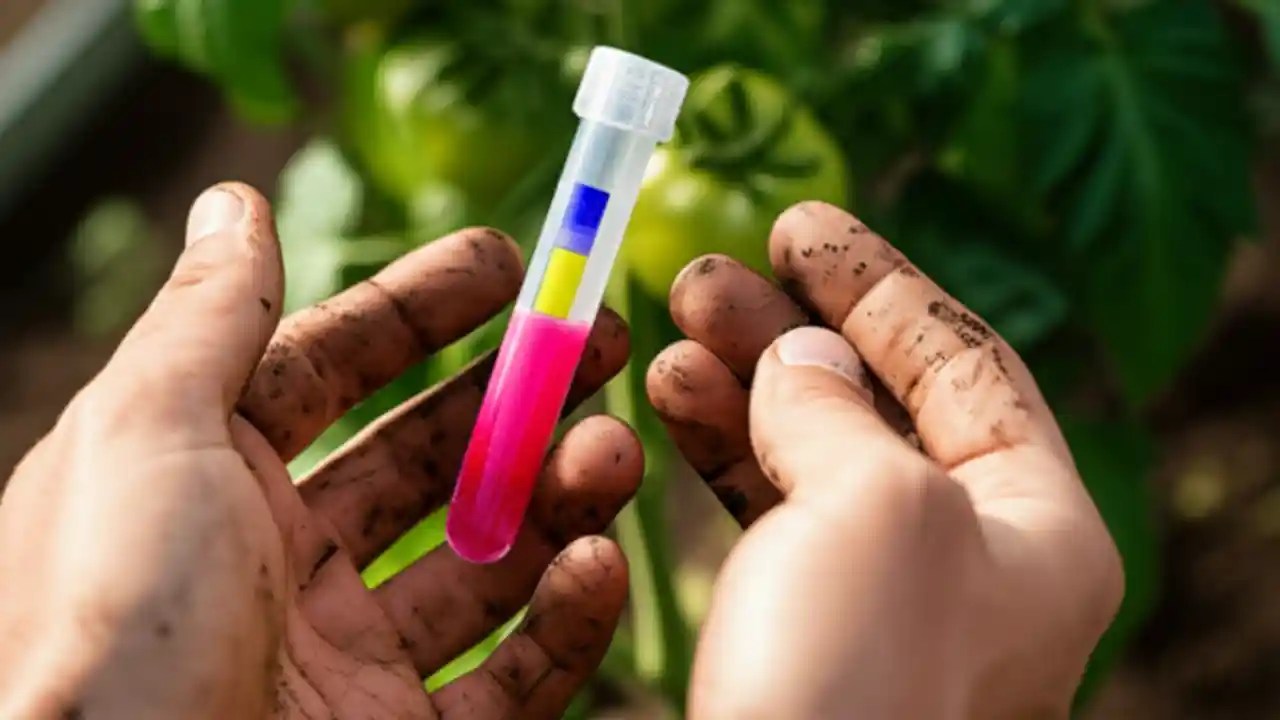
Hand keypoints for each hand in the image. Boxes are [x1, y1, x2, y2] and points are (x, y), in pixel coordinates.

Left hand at [0, 184, 641, 718]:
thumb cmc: (115, 623)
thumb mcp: (147, 436)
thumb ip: (210, 318)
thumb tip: (236, 204)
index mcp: (204, 487)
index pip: (331, 371)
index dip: (420, 310)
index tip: (512, 264)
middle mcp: (278, 571)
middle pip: (425, 460)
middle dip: (515, 395)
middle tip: (601, 339)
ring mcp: (348, 664)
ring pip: (484, 562)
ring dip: (559, 497)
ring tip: (614, 449)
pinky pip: (513, 678)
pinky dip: (568, 619)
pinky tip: (600, 563)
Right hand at [648, 202, 1123, 718]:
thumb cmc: (862, 676)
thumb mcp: (874, 504)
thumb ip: (834, 406)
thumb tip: (803, 355)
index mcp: (1036, 525)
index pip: (962, 364)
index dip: (879, 284)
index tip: (799, 228)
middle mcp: (969, 557)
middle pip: (878, 400)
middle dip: (790, 329)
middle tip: (705, 274)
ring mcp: (883, 596)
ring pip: (813, 453)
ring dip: (742, 384)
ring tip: (671, 329)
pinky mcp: (807, 630)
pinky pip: (771, 514)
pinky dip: (722, 453)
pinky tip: (672, 403)